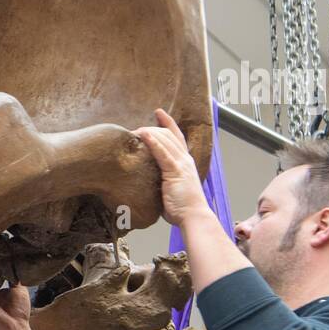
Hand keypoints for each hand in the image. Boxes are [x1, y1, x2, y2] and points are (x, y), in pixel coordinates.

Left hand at [132, 108, 208, 226]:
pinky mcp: (175, 171)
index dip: (168, 124)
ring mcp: (181, 164)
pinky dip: (153, 142)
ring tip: (135, 131)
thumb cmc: (182, 207)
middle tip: (136, 128)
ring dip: (149, 133)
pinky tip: (144, 135)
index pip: (176, 137)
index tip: (159, 113)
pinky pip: (162, 153)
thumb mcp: (172, 188)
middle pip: (168, 136)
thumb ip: (162, 180)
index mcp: (185, 163)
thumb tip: (146, 179)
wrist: (193, 216)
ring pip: (165, 141)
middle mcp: (185, 160)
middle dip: (153, 128)